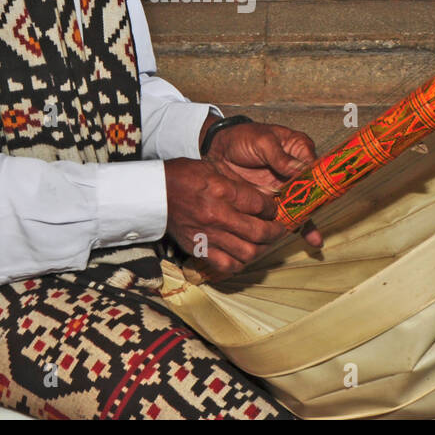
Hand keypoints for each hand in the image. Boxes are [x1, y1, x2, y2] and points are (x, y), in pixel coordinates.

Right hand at [164, 158, 286, 279]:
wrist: (155, 194)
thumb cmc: (184, 177)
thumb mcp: (213, 169)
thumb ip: (238, 185)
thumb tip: (262, 199)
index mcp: (222, 190)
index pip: (260, 205)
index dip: (272, 209)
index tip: (274, 210)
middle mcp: (217, 215)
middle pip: (259, 232)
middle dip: (275, 232)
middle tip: (279, 229)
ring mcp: (208, 235)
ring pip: (248, 252)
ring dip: (261, 249)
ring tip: (264, 243)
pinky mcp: (199, 249)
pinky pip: (228, 265)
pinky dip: (240, 263)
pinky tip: (243, 255)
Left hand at [205, 120, 322, 247]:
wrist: (219, 150)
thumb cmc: (243, 137)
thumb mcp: (262, 141)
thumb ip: (280, 156)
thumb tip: (301, 169)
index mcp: (299, 150)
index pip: (314, 166)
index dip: (318, 181)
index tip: (317, 194)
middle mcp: (296, 171)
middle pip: (312, 190)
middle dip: (316, 206)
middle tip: (316, 219)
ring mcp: (286, 188)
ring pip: (301, 206)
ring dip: (307, 221)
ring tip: (314, 239)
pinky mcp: (273, 201)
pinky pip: (288, 215)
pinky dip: (296, 227)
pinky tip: (306, 239)